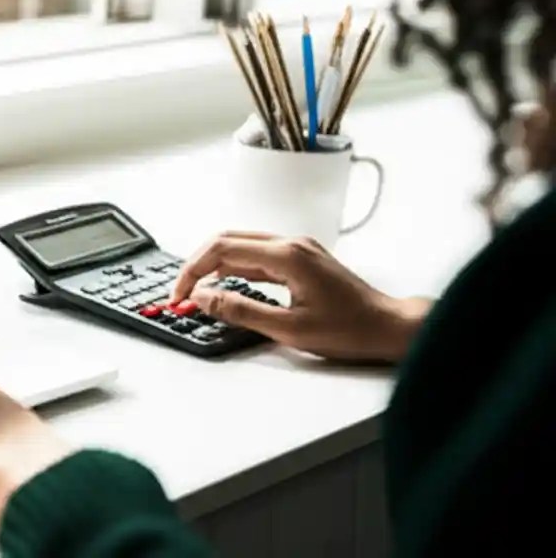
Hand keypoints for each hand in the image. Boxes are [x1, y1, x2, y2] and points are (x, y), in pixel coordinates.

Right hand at [170, 233, 427, 362]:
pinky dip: (234, 267)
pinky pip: (257, 254)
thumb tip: (203, 298)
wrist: (389, 327)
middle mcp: (291, 243)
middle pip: (227, 239)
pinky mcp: (301, 258)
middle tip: (181, 292)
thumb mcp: (289, 329)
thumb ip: (241, 311)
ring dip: (214, 264)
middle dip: (197, 264)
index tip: (179, 295)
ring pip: (240, 244)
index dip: (193, 271)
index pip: (222, 249)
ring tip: (198, 292)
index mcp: (287, 255)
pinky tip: (225, 285)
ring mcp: (297, 248)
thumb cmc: (350, 330)